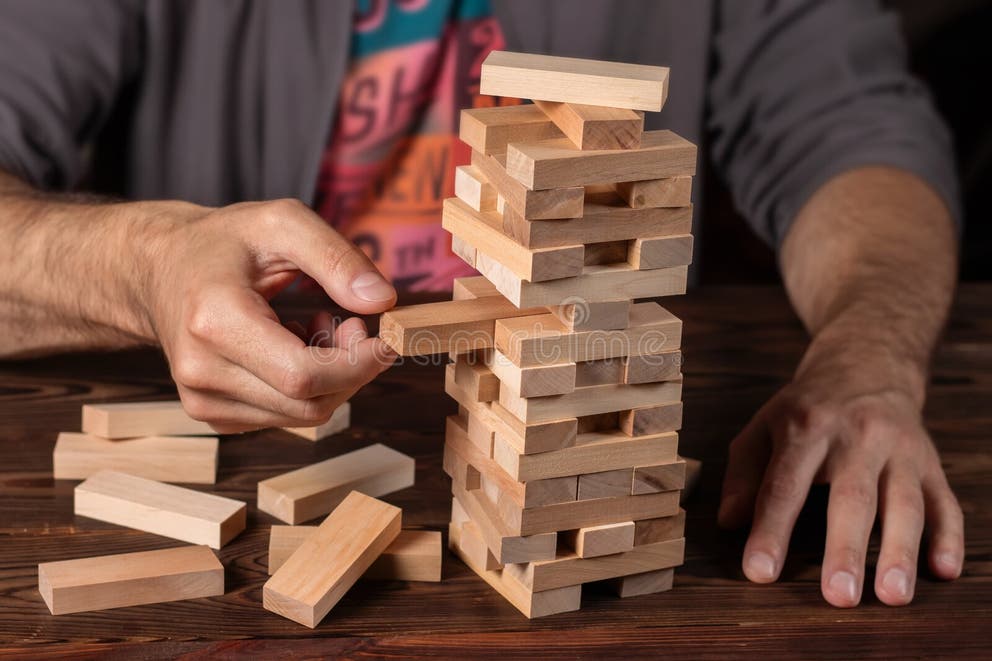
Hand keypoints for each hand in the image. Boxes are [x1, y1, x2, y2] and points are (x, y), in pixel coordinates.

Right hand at [140, 198, 397, 432]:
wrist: (158, 269)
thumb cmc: (222, 242)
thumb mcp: (283, 222)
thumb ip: (337, 258)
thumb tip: (383, 301)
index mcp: (215, 321)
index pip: (304, 374)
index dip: (358, 363)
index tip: (385, 338)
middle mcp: (201, 370)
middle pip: (309, 401)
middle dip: (351, 368)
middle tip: (351, 322)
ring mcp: (202, 399)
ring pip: (302, 414)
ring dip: (330, 377)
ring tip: (315, 325)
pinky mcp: (211, 413)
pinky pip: (284, 416)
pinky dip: (306, 388)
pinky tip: (292, 347)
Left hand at [718, 335, 963, 606]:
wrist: (866, 366)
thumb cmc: (806, 410)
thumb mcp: (763, 427)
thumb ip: (744, 474)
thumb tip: (729, 521)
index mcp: (806, 429)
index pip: (784, 484)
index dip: (770, 529)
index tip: (759, 572)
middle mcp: (856, 437)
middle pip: (851, 497)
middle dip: (845, 548)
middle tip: (838, 596)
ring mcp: (899, 450)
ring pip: (905, 502)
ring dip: (900, 550)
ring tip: (892, 595)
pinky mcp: (931, 463)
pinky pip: (945, 501)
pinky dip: (948, 536)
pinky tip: (944, 570)